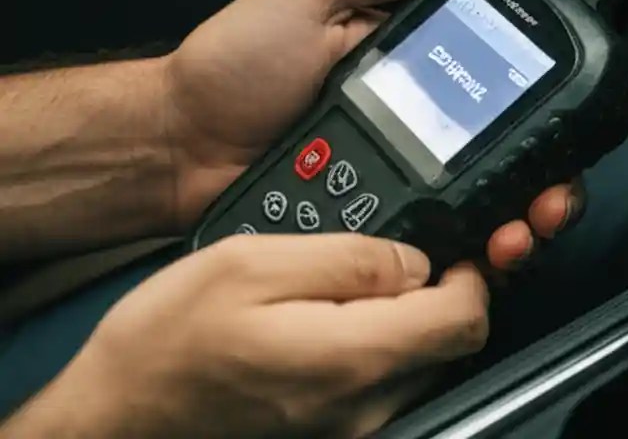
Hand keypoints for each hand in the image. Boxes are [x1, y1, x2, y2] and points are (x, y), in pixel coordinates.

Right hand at [2, 234, 489, 438]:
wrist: (116, 415)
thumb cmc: (166, 341)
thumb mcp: (252, 263)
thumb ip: (349, 259)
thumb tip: (415, 261)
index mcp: (353, 359)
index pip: (466, 319)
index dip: (471, 273)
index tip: (450, 247)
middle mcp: (365, 406)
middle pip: (451, 343)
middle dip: (443, 293)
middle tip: (399, 258)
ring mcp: (349, 428)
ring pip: (420, 363)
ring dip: (409, 320)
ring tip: (351, 286)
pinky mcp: (331, 433)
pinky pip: (383, 383)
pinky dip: (378, 345)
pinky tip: (331, 319)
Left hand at [162, 0, 627, 268]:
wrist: (177, 147)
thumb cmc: (236, 62)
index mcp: (421, 70)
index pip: (514, 81)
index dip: (571, 96)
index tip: (617, 106)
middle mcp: (430, 127)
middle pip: (525, 154)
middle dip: (562, 174)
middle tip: (558, 190)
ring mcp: (412, 182)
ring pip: (499, 206)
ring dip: (532, 219)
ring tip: (526, 227)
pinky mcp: (388, 229)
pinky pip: (449, 245)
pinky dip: (484, 254)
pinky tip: (492, 253)